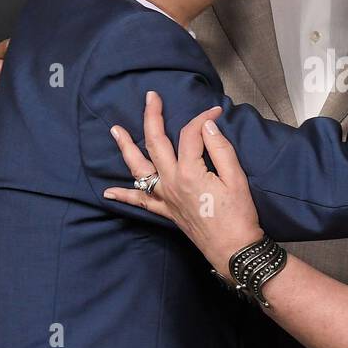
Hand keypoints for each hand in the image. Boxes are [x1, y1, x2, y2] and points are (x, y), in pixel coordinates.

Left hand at [102, 90, 264, 278]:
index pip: (191, 134)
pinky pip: (140, 202)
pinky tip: (108, 192)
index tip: (215, 112)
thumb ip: (220, 149)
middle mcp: (171, 182)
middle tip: (150, 98)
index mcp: (190, 172)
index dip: (203, 119)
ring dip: (126, 148)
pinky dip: (123, 196)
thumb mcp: (236, 179)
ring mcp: (165, 198)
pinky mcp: (166, 211)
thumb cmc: (239, 216)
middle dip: (152, 117)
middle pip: (156, 143)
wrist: (233, 250)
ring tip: (115, 131)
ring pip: (139, 169)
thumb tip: (207, 125)